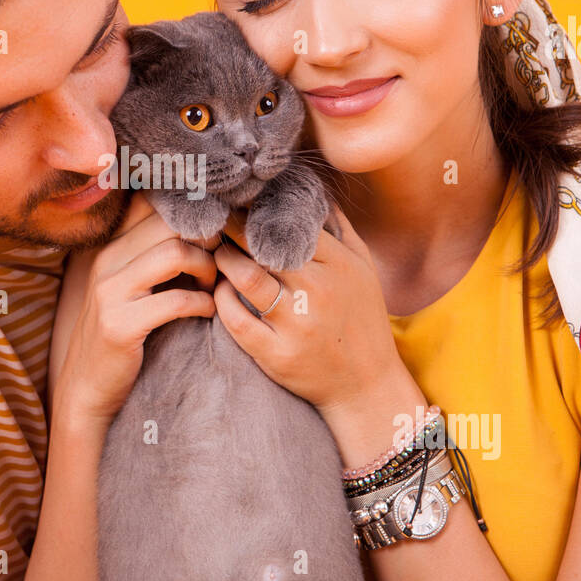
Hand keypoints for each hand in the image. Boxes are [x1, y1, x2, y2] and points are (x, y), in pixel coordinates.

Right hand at [51, 193, 217, 428]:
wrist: (86, 389)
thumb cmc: (119, 336)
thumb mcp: (128, 289)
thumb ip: (152, 258)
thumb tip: (198, 229)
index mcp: (110, 249)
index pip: (156, 208)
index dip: (194, 218)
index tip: (214, 238)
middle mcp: (107, 263)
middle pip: (170, 225)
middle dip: (206, 242)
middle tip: (220, 265)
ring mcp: (110, 293)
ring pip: (175, 254)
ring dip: (207, 269)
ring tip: (212, 288)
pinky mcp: (121, 325)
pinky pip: (177, 300)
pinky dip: (203, 304)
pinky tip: (207, 312)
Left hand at [212, 203, 425, 457]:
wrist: (368, 385)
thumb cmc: (363, 321)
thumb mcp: (364, 270)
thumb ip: (342, 230)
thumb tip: (316, 195)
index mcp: (339, 265)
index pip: (290, 225)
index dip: (259, 211)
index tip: (238, 201)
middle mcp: (319, 291)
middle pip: (263, 247)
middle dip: (232, 229)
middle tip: (213, 219)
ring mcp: (297, 324)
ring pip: (246, 278)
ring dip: (223, 260)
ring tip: (214, 251)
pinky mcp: (277, 354)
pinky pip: (237, 320)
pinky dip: (222, 299)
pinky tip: (218, 289)